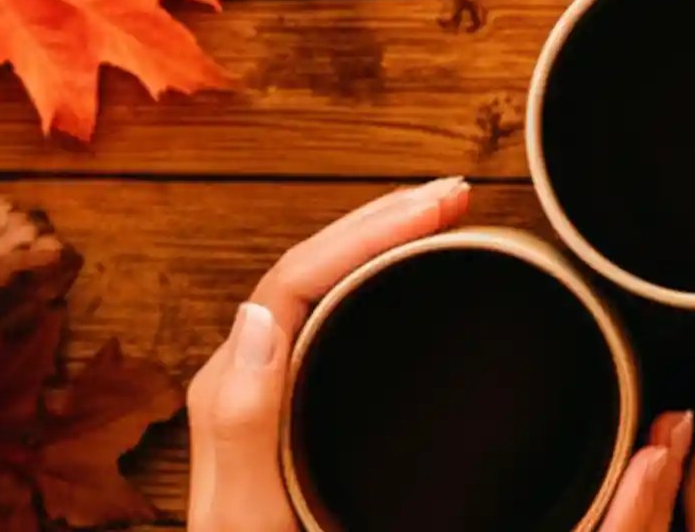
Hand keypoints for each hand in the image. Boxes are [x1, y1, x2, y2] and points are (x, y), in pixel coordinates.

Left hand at [186, 177, 470, 531]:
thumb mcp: (247, 512)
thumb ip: (243, 424)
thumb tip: (259, 315)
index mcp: (238, 384)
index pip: (299, 276)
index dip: (368, 230)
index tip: (436, 207)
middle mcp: (254, 372)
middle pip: (317, 266)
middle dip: (385, 218)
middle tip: (456, 194)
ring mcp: (281, 385)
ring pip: (331, 285)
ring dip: (385, 240)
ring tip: (443, 215)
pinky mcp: (308, 402)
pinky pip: (342, 318)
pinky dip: (387, 281)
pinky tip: (419, 279)